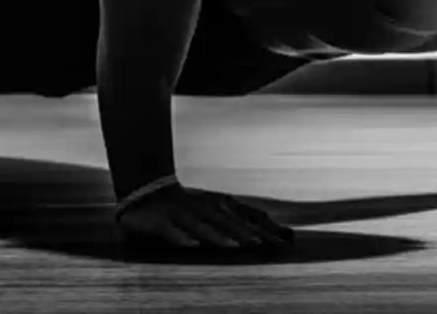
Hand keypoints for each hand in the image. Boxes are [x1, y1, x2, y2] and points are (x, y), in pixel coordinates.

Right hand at [116, 184, 294, 249]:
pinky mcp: (159, 222)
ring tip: (232, 246)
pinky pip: (169, 231)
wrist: (148, 190)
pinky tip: (189, 246)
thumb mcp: (221, 208)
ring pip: (201, 226)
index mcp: (221, 204)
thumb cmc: (192, 205)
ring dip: (217, 236)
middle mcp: (204, 208)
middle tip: (262, 245)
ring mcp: (182, 214)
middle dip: (244, 233)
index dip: (265, 227)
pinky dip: (179, 238)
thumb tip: (288, 234)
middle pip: (228, 222)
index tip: (284, 239)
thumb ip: (248, 219)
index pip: (247, 215)